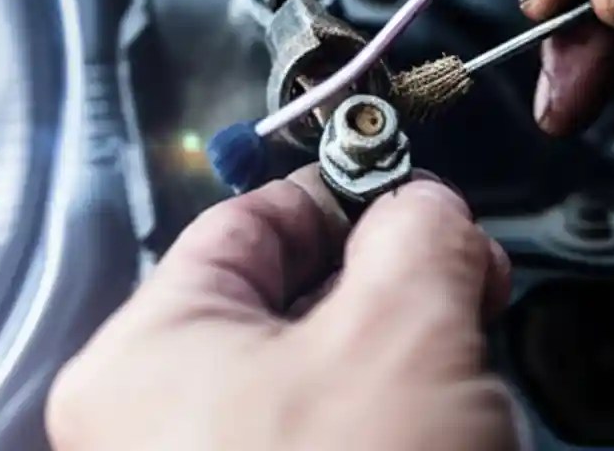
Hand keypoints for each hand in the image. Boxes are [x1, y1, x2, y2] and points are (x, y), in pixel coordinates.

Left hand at [45, 166, 521, 450]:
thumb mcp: (401, 334)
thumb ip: (416, 235)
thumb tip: (426, 205)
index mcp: (145, 356)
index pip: (244, 224)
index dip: (338, 193)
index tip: (408, 188)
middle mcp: (156, 423)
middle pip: (285, 300)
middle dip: (388, 279)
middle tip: (464, 274)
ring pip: (316, 376)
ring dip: (400, 354)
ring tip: (467, 365)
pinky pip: (327, 441)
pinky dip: (391, 419)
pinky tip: (446, 430)